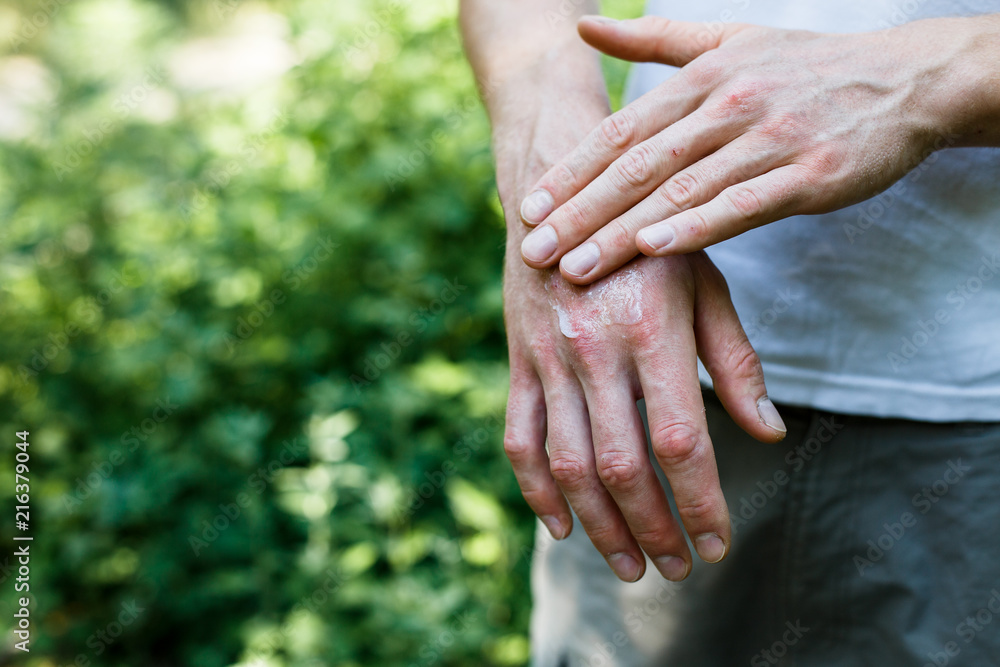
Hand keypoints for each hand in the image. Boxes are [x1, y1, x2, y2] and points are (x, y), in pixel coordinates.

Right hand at [495, 96, 787, 581]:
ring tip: (630, 566)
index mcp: (650, 330)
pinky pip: (520, 439)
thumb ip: (734, 360)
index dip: (701, 502)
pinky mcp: (518, 361)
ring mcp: (547, 358)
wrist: (559, 190)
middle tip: (678, 569)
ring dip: (601, 526)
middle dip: (653, 530)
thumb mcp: (703, 283)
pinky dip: (537, 491)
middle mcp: (594, 350)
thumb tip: (768, 432)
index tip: (719, 544)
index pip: (680, 441)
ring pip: (569, 464)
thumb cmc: (646, 237)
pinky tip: (563, 527)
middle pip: (622, 466)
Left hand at [517, 15, 967, 283]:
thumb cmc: (805, 67)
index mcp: (703, 79)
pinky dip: (696, 227)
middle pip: (638, 166)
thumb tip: (585, 29)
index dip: (571, 171)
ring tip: (577, 267)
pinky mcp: (808, 175)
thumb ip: (654, 40)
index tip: (528, 206)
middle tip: (534, 250)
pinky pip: (742, 206)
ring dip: (623, 233)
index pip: (622, 131)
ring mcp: (768, 140)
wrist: (904, 79)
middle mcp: (727, 106)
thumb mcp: (728, 39)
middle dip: (580, 212)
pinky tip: (655, 250)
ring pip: (681, 191)